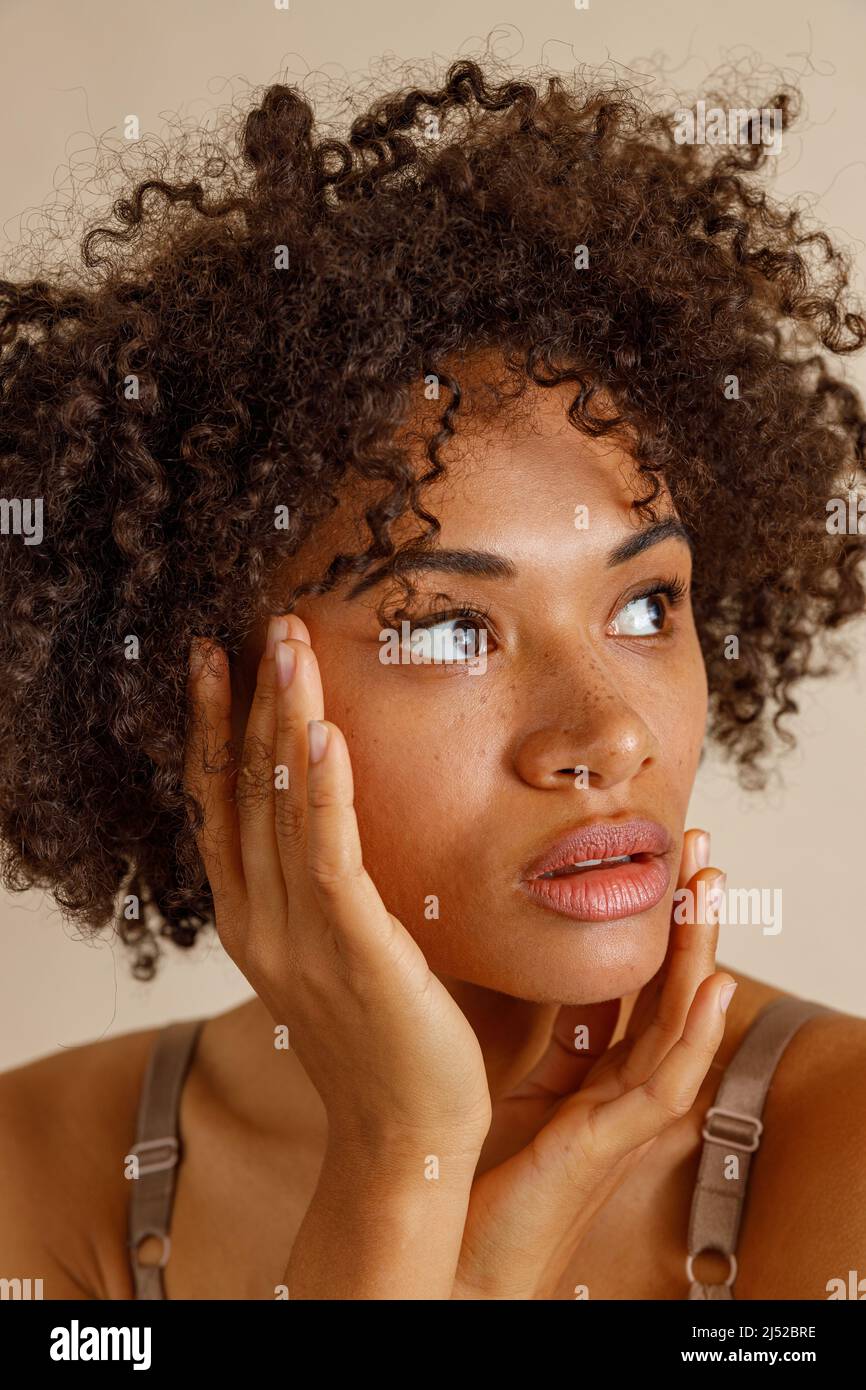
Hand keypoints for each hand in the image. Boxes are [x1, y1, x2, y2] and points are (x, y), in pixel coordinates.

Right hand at [183, 615, 492, 1154]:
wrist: (408, 1138)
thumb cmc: (395, 1039)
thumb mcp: (354, 949)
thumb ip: (346, 884)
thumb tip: (372, 811)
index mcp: (258, 919)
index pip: (226, 804)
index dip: (217, 729)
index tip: (220, 661)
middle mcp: (262, 922)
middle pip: (245, 789)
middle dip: (248, 701)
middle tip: (259, 624)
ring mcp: (299, 938)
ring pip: (281, 807)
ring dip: (283, 719)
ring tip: (287, 644)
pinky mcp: (352, 952)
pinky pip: (329, 858)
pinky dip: (323, 792)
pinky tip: (325, 732)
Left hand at [450, 829, 730, 1298]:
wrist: (446, 1239)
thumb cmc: (476, 1163)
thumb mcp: (510, 1074)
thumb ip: (534, 1027)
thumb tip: (514, 951)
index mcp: (594, 1069)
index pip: (638, 981)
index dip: (654, 921)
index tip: (657, 857)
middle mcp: (619, 1087)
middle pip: (668, 989)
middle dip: (686, 918)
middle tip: (693, 848)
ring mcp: (622, 1115)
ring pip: (679, 1021)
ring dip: (701, 951)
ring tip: (710, 886)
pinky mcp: (609, 1142)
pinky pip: (665, 1082)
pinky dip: (694, 1033)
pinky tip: (711, 986)